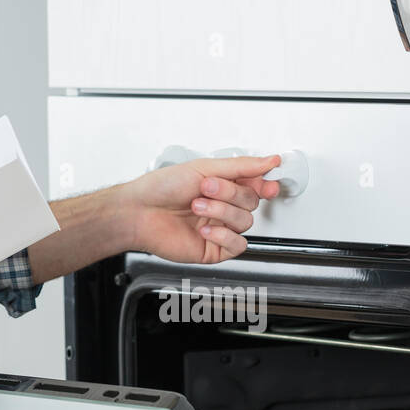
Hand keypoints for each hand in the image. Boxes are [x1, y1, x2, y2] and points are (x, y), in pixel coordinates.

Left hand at [120, 154, 282, 263]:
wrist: (139, 212)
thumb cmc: (161, 188)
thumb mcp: (203, 167)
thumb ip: (241, 166)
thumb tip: (269, 161)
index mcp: (221, 186)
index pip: (254, 186)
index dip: (265, 185)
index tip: (268, 185)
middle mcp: (222, 207)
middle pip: (251, 202)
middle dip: (229, 193)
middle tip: (206, 188)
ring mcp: (219, 228)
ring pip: (245, 222)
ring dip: (221, 212)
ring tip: (196, 206)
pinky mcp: (214, 249)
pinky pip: (237, 245)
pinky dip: (223, 236)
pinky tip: (204, 229)